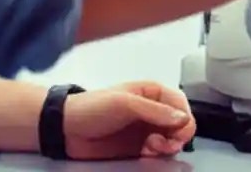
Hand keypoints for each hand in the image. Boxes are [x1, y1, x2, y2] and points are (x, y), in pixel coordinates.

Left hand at [63, 81, 195, 159]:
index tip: (179, 132)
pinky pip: (157, 154)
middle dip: (176, 137)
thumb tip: (182, 119)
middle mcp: (153, 111)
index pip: (181, 105)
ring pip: (171, 141)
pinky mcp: (138, 148)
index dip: (184, 119)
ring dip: (166, 148)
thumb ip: (156, 111)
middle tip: (163, 144)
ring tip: (151, 149)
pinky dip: (156, 156)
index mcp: (153, 93)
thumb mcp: (125, 103)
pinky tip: (145, 154)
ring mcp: (146, 130)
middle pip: (180, 125)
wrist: (65, 129)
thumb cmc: (92, 107)